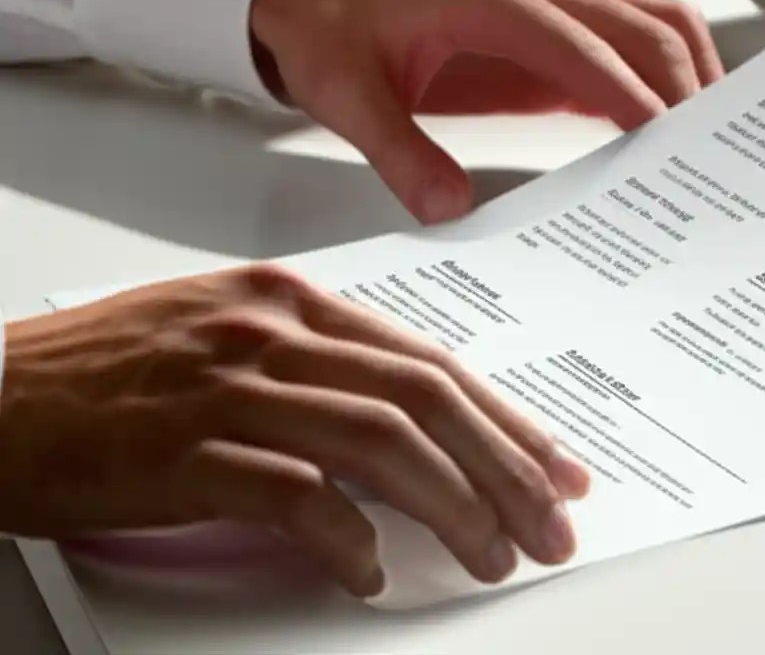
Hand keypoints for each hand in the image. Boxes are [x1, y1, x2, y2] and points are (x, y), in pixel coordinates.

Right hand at [0, 265, 589, 596]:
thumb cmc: (103, 374)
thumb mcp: (224, 337)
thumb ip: (317, 368)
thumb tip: (411, 428)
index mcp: (289, 300)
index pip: (429, 360)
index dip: (505, 418)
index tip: (554, 465)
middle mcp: (269, 331)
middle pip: (424, 397)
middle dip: (504, 466)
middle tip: (551, 523)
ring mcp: (226, 386)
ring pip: (380, 441)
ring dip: (451, 506)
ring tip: (492, 555)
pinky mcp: (182, 448)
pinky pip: (292, 493)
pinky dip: (345, 536)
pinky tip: (370, 570)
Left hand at [249, 0, 723, 222]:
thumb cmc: (329, 27)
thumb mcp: (345, 97)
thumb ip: (399, 153)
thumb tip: (448, 208)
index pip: (582, 46)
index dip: (631, 93)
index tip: (668, 139)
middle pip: (640, 24)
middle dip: (683, 84)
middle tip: (708, 151)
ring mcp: (545, 8)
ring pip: (647, 20)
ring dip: (686, 69)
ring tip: (708, 135)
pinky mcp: (547, 36)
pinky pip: (622, 45)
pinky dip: (657, 79)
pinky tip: (666, 128)